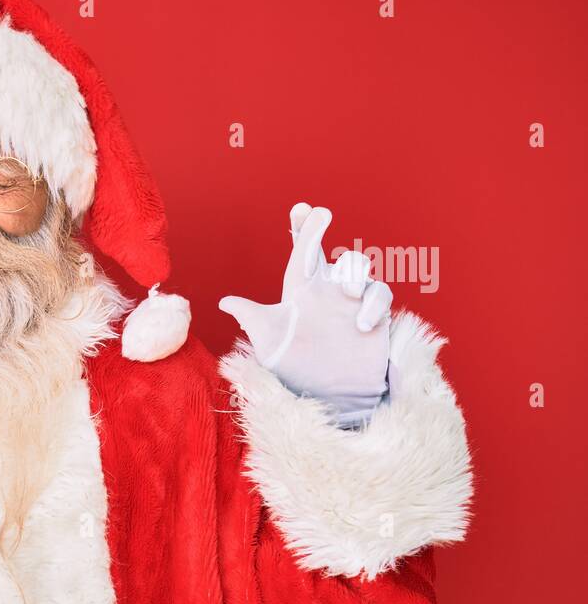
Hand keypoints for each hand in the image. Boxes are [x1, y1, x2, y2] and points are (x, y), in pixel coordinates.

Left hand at [218, 203, 391, 424]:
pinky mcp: (374, 316)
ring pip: (358, 267)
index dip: (303, 229)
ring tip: (345, 290)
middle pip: (330, 253)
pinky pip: (379, 296)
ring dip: (353, 271)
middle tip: (319, 216)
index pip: (302, 253)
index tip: (301, 208)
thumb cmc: (293, 365)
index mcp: (301, 290)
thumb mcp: (269, 341)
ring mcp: (353, 301)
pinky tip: (361, 324)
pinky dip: (373, 305)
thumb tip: (224, 301)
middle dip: (325, 235)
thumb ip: (252, 317)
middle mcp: (327, 290)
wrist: (324, 395)